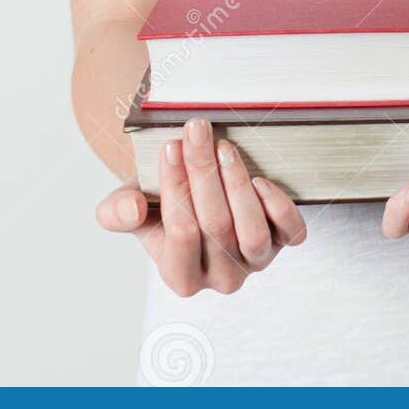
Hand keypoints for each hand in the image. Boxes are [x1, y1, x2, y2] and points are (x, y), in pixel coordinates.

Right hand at [97, 116, 306, 295]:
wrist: (190, 199)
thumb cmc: (159, 206)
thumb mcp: (128, 206)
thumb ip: (118, 211)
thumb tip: (130, 207)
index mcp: (181, 276)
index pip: (181, 233)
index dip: (176, 187)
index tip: (170, 145)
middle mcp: (220, 278)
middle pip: (216, 226)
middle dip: (203, 171)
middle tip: (196, 130)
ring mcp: (254, 263)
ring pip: (251, 232)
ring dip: (237, 183)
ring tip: (223, 147)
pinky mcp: (282, 245)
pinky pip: (291, 232)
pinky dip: (278, 205)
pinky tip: (260, 178)